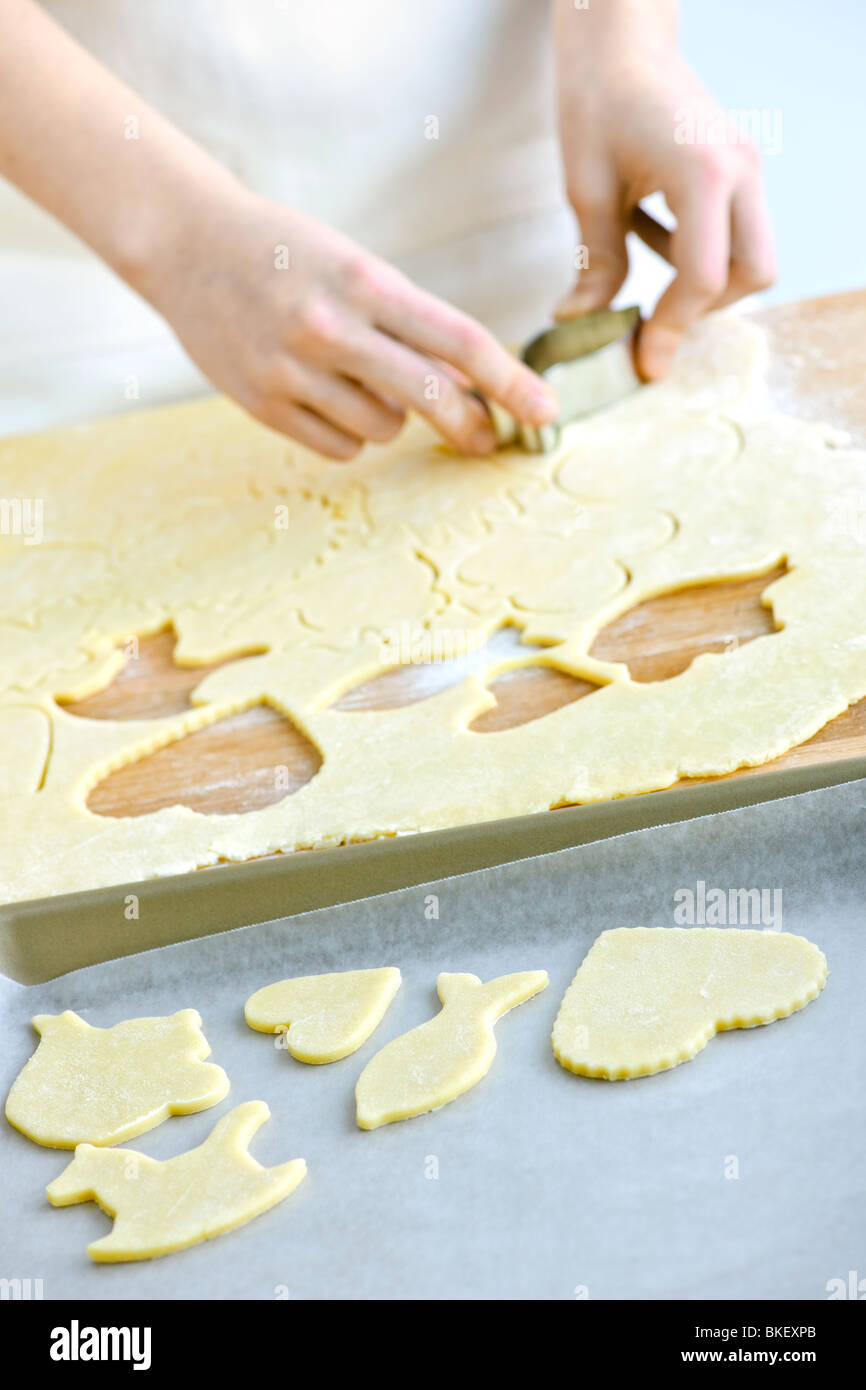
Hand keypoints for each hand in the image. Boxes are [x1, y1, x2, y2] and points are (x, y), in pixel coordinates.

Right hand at [145, 187, 557, 459]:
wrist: (185, 244)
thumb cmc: (287, 252)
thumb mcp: (356, 268)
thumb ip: (410, 325)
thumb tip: (469, 385)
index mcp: (364, 281)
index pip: (459, 338)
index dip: (510, 380)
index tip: (546, 409)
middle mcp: (330, 327)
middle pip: (429, 396)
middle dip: (470, 424)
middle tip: (488, 439)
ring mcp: (292, 370)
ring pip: (383, 428)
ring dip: (390, 417)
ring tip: (356, 379)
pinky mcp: (261, 404)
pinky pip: (339, 447)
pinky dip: (346, 433)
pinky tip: (323, 396)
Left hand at [554, 2, 776, 378]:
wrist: (619, 42)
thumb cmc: (597, 102)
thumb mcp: (586, 189)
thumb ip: (596, 261)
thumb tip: (581, 322)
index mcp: (704, 173)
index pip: (704, 277)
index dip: (673, 327)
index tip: (646, 361)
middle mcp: (741, 171)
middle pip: (754, 273)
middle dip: (706, 309)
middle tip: (654, 317)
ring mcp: (748, 168)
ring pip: (754, 256)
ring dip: (706, 282)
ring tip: (644, 257)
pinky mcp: (740, 170)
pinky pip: (738, 232)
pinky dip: (703, 252)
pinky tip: (651, 231)